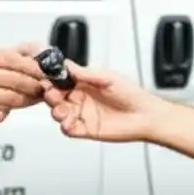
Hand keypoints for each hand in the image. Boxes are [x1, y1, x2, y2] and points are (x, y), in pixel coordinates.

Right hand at [0, 46, 44, 126]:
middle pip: (17, 78)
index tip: (45, 71)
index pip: (14, 58)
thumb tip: (25, 52)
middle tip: (43, 89)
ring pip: (11, 97)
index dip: (34, 66)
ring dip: (23, 101)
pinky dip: (3, 114)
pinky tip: (0, 110)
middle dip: (34, 85)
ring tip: (26, 100)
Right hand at [41, 61, 166, 142]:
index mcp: (84, 83)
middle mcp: (80, 98)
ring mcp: (82, 114)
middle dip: (51, 96)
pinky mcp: (86, 129)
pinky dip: (65, 127)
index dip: (52, 81)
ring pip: (60, 113)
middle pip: (56, 97)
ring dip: (56, 112)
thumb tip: (66, 64)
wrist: (146, 116)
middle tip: (52, 96)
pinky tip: (68, 123)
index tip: (47, 80)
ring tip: (61, 111)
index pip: (61, 81)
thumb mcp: (107, 78)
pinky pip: (70, 129)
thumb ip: (85, 73)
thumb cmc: (132, 95)